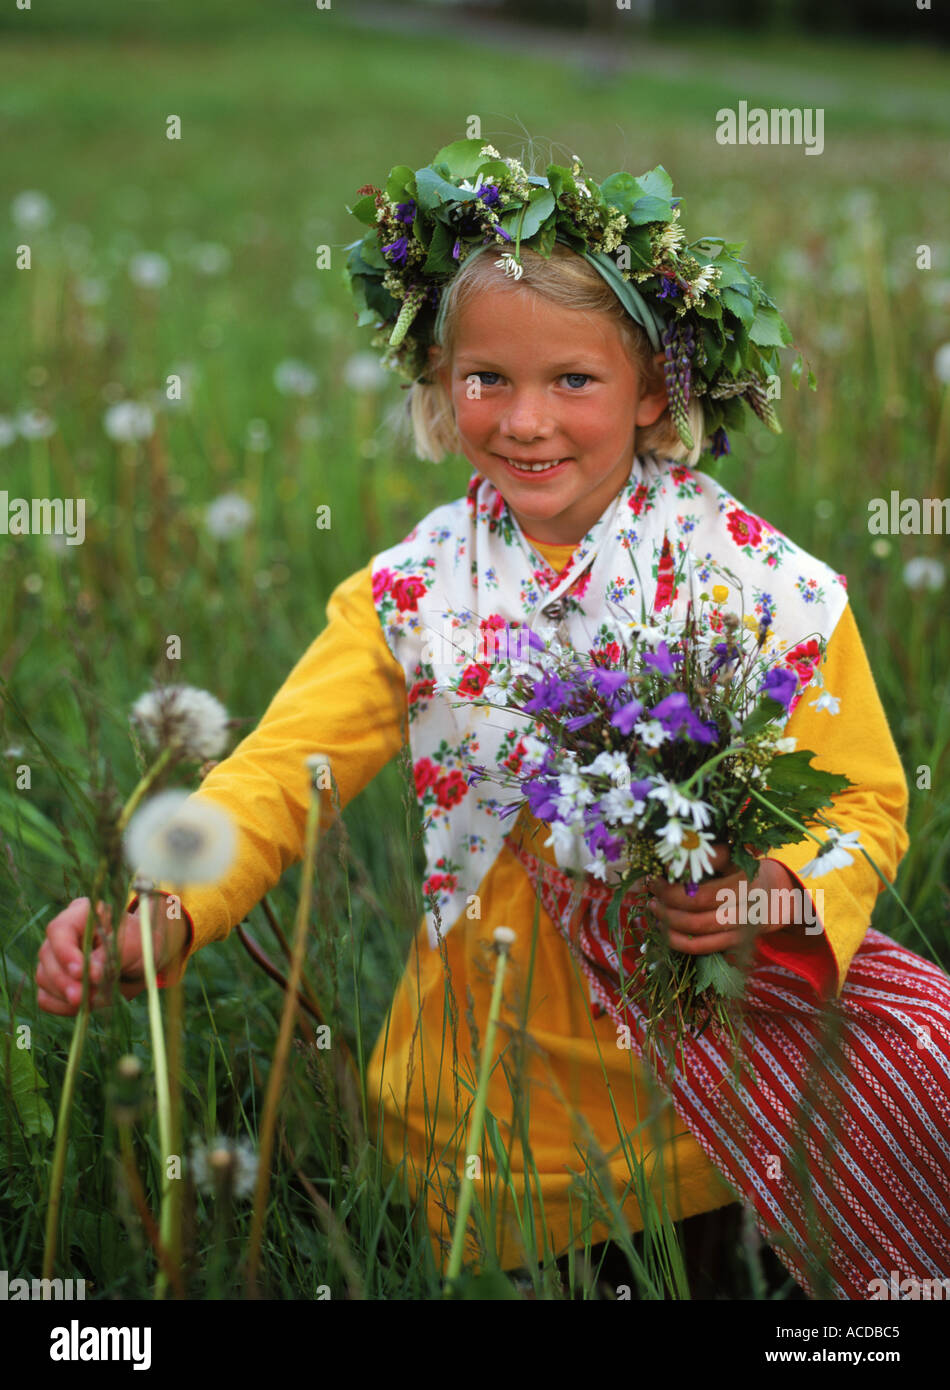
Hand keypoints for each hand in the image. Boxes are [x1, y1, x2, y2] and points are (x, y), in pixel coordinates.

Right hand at [36, 895, 182, 1014]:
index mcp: (82, 913)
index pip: (59, 929)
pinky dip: (63, 1007)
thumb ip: (109, 955)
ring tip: (96, 999)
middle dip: (65, 980)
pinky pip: (46, 998)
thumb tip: (88, 973)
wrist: (142, 961)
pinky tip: (84, 1006)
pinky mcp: (55, 981)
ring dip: (66, 996)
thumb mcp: (134, 944)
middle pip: (47, 956)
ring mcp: (55, 958)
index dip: (65, 952)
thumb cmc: (140, 944)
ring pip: (44, 978)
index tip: (80, 973)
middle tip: (83, 997)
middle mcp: (63, 934)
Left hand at [640, 844, 800, 956]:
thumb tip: (670, 859)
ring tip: (653, 908)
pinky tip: (664, 928)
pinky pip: (700, 947)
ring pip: (696, 929)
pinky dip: (676, 940)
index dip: (674, 881)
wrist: (776, 897)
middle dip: (667, 901)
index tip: (656, 874)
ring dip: (668, 921)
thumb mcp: (731, 856)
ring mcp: (740, 925)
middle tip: (652, 890)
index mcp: (742, 875)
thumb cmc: (743, 871)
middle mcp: (744, 902)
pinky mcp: (735, 943)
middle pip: (696, 907)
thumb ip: (707, 856)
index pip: (702, 884)